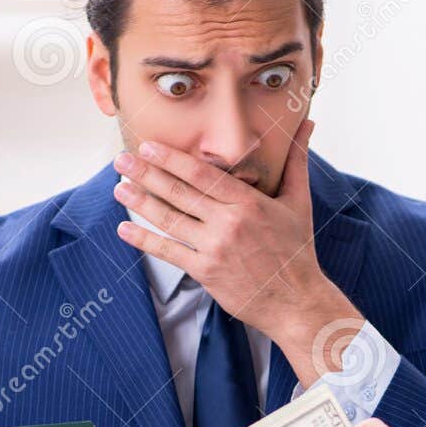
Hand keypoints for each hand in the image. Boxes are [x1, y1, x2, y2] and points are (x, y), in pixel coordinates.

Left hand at [111, 120, 361, 376]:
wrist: (296, 301)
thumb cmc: (297, 252)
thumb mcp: (298, 202)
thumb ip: (296, 161)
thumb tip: (307, 125)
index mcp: (249, 202)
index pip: (202, 174)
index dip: (171, 159)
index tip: (148, 145)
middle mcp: (228, 222)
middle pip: (179, 192)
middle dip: (146, 173)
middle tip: (121, 160)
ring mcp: (215, 248)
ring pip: (170, 219)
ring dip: (140, 202)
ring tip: (119, 187)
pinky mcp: (206, 272)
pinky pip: (169, 252)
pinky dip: (144, 241)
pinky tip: (124, 230)